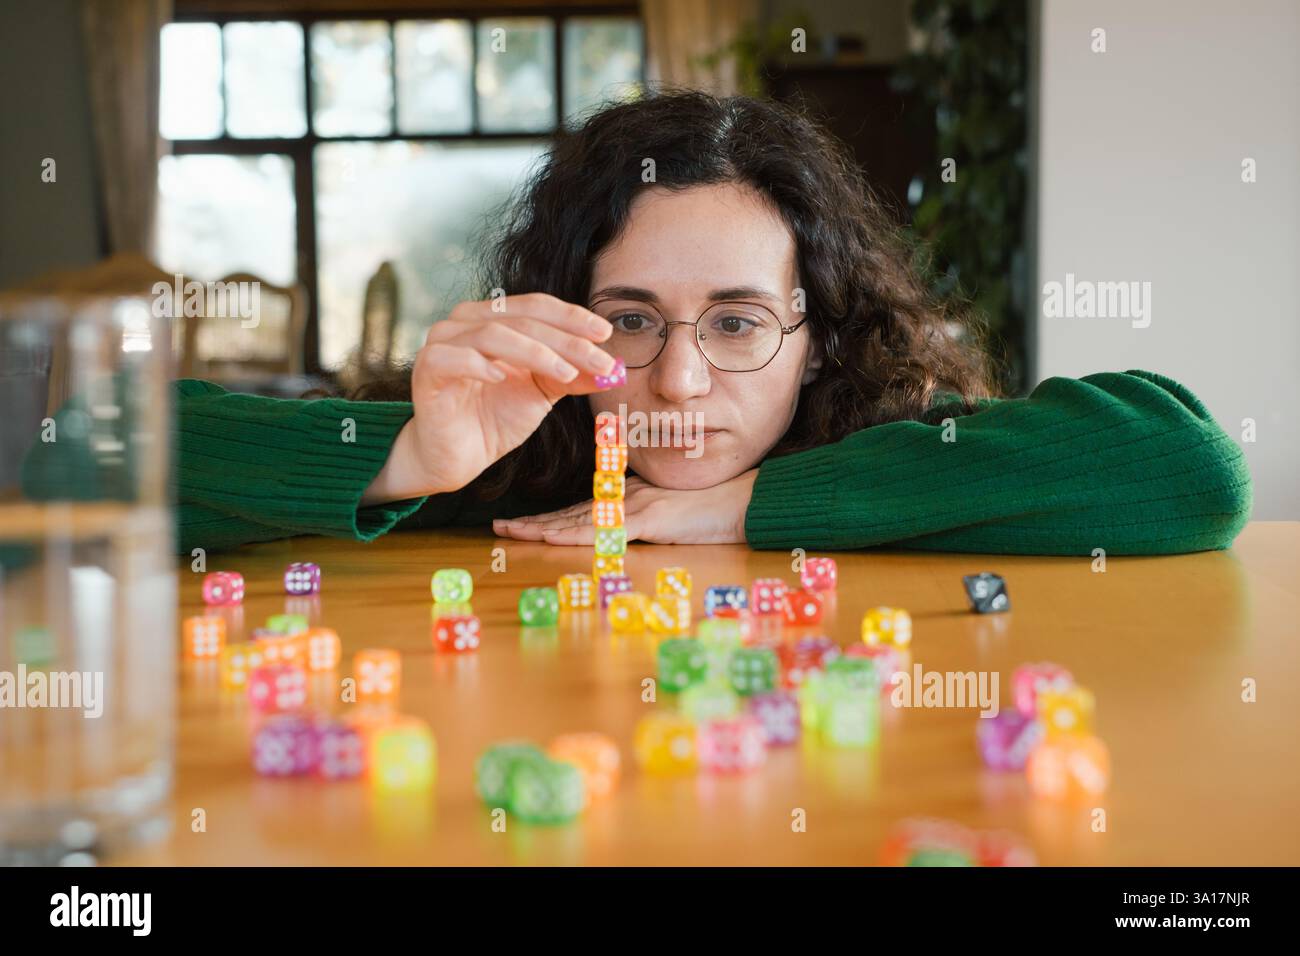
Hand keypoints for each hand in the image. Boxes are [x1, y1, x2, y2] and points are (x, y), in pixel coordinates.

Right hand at [363, 294, 615, 503]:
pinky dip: (479, 363)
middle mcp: (465, 321)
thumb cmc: (495, 417)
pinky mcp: (427, 370)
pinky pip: (452, 357)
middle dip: (567, 340)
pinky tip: (503, 377)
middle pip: (523, 319)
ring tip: (566, 374)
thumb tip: (612, 368)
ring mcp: (442, 343)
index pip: (537, 306)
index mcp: (493, 318)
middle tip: (600, 360)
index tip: (606, 334)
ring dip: (536, 352)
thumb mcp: (542, 393)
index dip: (573, 317)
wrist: (458, 458)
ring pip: (493, 334)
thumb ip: (572, 375)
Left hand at [492, 470, 757, 545]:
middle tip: (499, 527)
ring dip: (544, 527)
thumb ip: (650, 520)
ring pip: (580, 519)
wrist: (747, 503)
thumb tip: (627, 533)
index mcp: (632, 497)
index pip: (584, 510)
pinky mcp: (649, 519)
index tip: (523, 525)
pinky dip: (576, 533)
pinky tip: (552, 537)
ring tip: (512, 532)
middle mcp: (628, 498)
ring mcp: (636, 507)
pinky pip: (604, 528)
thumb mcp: (676, 517)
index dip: (551, 518)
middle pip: (572, 513)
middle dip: (534, 522)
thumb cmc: (717, 512)